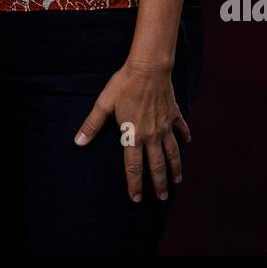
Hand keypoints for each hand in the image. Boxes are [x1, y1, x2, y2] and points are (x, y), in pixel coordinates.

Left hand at [74, 62, 190, 202]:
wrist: (149, 68)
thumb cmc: (124, 85)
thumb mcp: (104, 104)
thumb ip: (92, 125)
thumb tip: (78, 142)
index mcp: (133, 135)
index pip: (134, 167)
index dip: (135, 184)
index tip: (137, 198)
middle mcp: (152, 135)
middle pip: (157, 165)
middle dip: (159, 184)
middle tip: (162, 197)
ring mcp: (165, 126)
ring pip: (173, 152)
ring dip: (175, 168)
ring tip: (177, 180)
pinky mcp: (174, 114)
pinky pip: (181, 129)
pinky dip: (185, 137)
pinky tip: (188, 143)